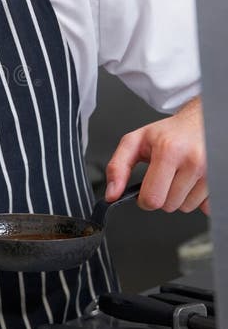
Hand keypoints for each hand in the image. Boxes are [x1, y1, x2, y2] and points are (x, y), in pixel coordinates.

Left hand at [104, 95, 208, 213]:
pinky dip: (197, 198)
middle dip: (162, 195)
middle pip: (168, 205)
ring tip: (179, 174)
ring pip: (186, 208)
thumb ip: (117, 167)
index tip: (147, 186)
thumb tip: (112, 194)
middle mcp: (193, 160)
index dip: (144, 198)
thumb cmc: (169, 132)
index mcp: (169, 151)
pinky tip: (193, 179)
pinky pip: (205, 206)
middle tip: (165, 175)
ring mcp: (211, 171)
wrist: (200, 121)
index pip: (152, 199)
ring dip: (179, 196)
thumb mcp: (136, 141)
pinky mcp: (221, 179)